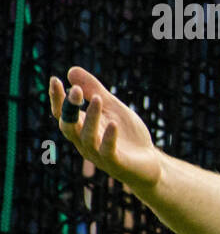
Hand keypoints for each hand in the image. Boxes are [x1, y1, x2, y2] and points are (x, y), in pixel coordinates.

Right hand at [50, 67, 162, 191]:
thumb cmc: (127, 135)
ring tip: (97, 99)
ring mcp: (98, 154)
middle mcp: (84, 142)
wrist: (149, 162)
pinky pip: (108, 151)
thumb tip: (71, 70)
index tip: (55, 80)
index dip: (57, 99)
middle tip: (75, 89)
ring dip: (91, 118)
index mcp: (81, 129)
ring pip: (87, 137)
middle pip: (69, 126)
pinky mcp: (115, 163)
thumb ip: (94, 90)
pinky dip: (109, 137)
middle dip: (70, 108)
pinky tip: (113, 124)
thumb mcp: (112, 108)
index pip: (62, 114)